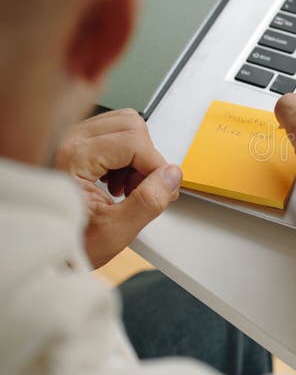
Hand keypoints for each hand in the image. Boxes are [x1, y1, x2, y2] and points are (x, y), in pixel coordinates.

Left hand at [54, 109, 181, 268]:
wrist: (44, 249)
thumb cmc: (69, 243)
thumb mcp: (115, 231)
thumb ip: (148, 202)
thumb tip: (171, 176)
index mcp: (73, 157)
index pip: (134, 142)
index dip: (156, 166)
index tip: (162, 190)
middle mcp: (68, 140)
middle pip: (131, 125)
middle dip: (146, 158)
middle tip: (143, 188)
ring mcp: (71, 139)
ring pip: (125, 126)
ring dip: (137, 156)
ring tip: (128, 187)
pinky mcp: (75, 144)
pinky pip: (113, 134)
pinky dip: (125, 156)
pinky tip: (117, 182)